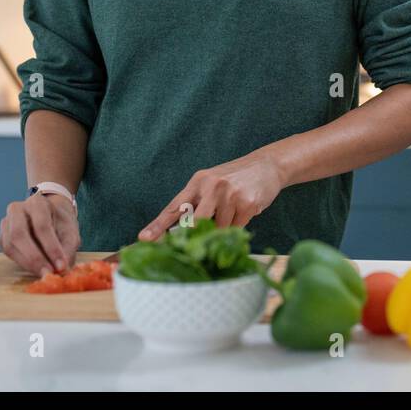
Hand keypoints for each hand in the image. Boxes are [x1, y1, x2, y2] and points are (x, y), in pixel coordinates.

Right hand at [0, 192, 79, 276]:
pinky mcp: (2, 236)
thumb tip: (61, 270)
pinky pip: (7, 251)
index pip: (41, 225)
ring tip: (43, 273)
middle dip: (35, 258)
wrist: (51, 216)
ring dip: (27, 263)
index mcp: (37, 203)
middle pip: (19, 235)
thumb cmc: (61, 223)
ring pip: (10, 245)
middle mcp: (17, 209)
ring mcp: (6, 223)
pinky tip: (34, 268)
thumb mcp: (71, 232)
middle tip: (48, 273)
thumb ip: (68, 248)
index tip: (61, 266)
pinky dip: (21, 262)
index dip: (51, 248)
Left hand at [138, 151, 285, 241]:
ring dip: (224, 228)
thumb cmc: (234, 179)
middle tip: (196, 243)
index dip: (158, 225)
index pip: (174, 207)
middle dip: (195, 235)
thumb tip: (179, 233)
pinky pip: (235, 228)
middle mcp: (212, 186)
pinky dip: (237, 226)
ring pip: (218, 229)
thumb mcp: (211, 183)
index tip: (144, 239)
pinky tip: (244, 211)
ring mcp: (230, 194)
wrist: (266, 165)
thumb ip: (196, 203)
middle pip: (195, 223)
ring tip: (233, 212)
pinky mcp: (247, 203)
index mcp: (198, 182)